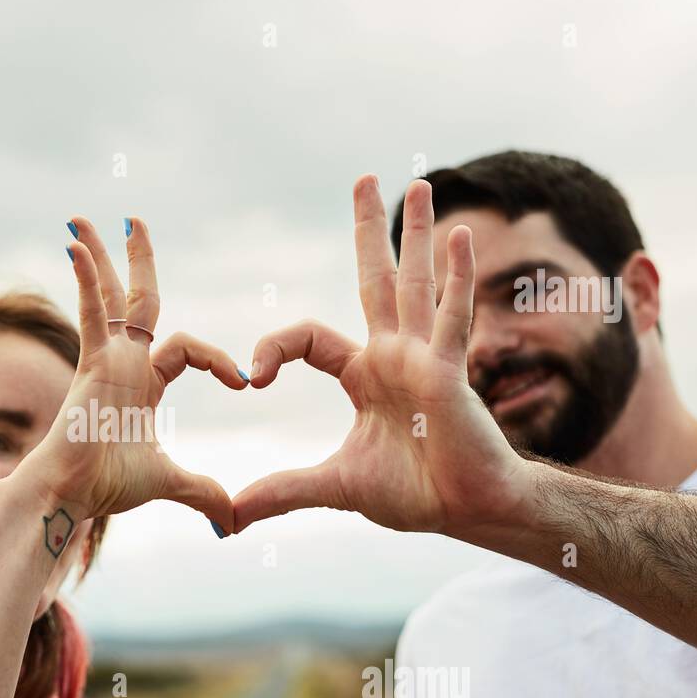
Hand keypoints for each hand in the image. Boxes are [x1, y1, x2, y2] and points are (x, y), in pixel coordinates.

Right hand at [17, 216, 246, 534]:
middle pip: (135, 300)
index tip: (245, 383)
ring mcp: (104, 359)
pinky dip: (83, 280)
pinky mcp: (89, 362)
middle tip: (134, 221)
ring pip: (107, 297)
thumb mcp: (168, 481)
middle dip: (134, 261)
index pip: (187, 350)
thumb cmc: (107, 484)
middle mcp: (122, 362)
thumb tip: (232, 521)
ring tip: (86, 218)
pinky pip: (89, 313)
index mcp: (144, 381)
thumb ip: (201, 491)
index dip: (219, 359)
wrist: (73, 493)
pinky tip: (76, 247)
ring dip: (100, 257)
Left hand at [231, 176, 532, 537]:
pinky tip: (460, 237)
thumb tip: (230, 518)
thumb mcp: (334, 488)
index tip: (253, 376)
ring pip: (416, 285)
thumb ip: (283, 493)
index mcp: (364, 375)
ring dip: (419, 234)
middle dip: (369, 231)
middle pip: (376, 280)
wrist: (466, 511)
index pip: (310, 338)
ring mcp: (425, 358)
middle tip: (363, 180)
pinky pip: (451, 317)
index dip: (276, 347)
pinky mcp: (450, 372)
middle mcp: (394, 355)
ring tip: (420, 184)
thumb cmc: (415, 493)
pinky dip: (455, 278)